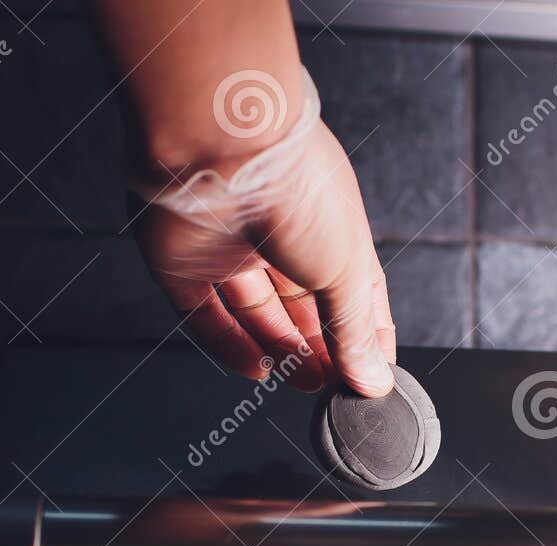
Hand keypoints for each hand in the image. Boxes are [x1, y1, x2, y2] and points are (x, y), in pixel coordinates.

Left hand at [135, 120, 395, 396]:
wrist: (223, 146)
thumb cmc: (298, 188)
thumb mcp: (347, 269)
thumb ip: (355, 331)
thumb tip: (373, 380)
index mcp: (327, 225)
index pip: (351, 288)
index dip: (364, 332)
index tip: (373, 372)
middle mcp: (278, 234)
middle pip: (300, 305)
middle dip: (320, 348)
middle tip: (335, 386)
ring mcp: (228, 248)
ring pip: (254, 312)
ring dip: (281, 351)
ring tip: (306, 383)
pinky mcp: (182, 262)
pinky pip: (205, 315)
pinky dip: (229, 346)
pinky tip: (254, 371)